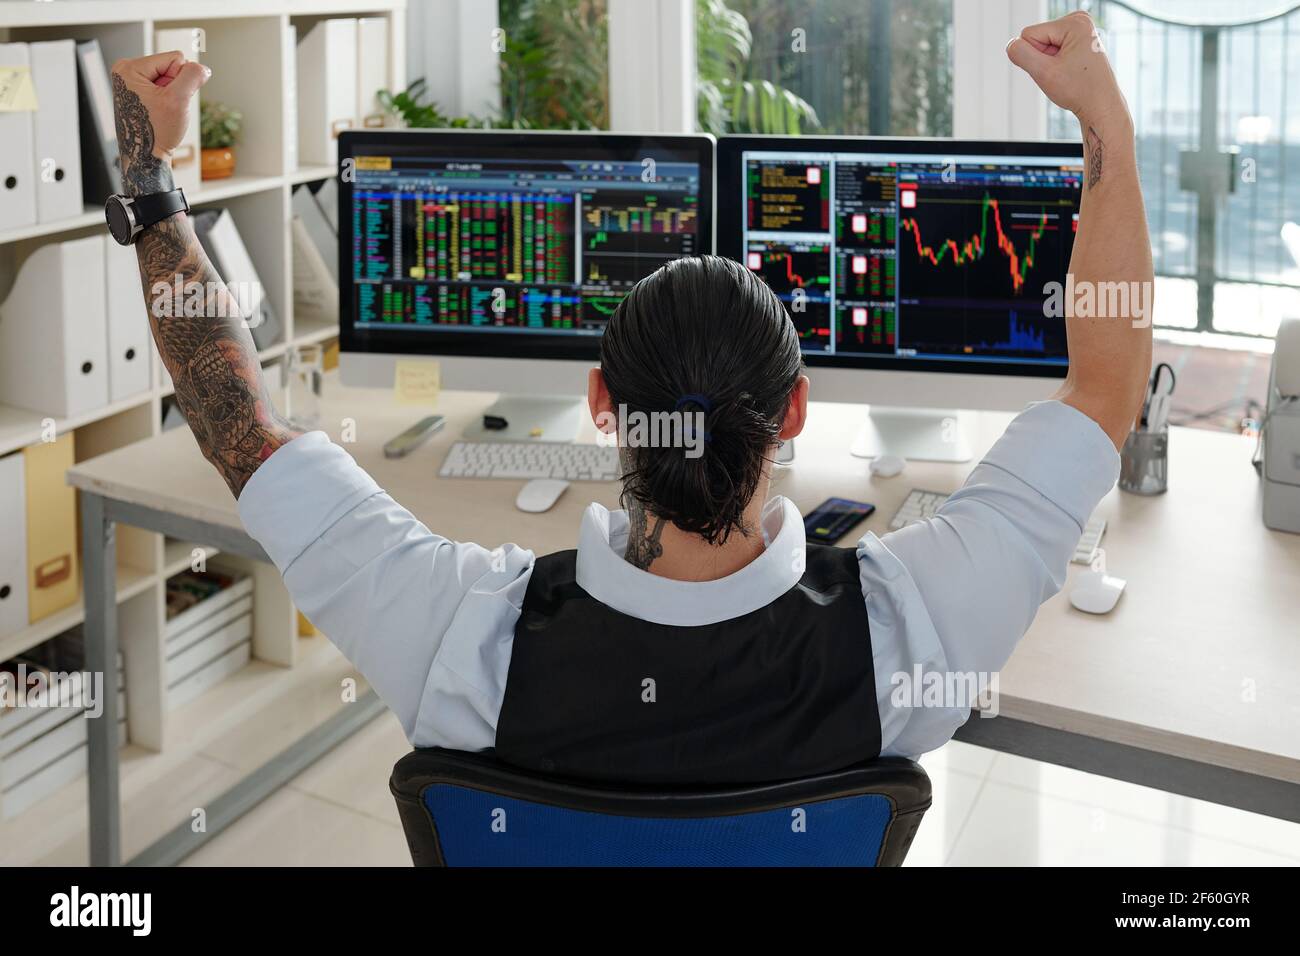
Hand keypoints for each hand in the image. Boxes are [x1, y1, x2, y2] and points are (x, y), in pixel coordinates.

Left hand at [111, 52, 208, 193]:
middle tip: (166, 108)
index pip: (174, 58)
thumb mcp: (178, 101)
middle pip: (171, 67)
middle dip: (176, 87)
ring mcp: (131, 82)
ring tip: (162, 112)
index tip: (169, 100)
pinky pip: (164, 88)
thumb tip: (203, 68)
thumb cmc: (154, 132)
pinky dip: (168, 100)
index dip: (181, 79)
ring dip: (173, 96)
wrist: (145, 157)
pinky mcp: (137, 91)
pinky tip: (160, 113)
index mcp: (129, 68)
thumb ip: (192, 77)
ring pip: (169, 78)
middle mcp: (127, 71)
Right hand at [1006, 11, 1129, 128]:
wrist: (1100, 104)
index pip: (1029, 34)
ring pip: (1043, 43)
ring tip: (1067, 72)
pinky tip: (1070, 70)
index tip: (1055, 69)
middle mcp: (1079, 20)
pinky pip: (1053, 47)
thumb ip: (1021, 55)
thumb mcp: (1043, 72)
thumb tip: (1011, 45)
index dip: (1035, 57)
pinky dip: (1056, 61)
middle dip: (1043, 58)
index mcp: (1074, 23)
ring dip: (1049, 62)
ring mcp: (1080, 29)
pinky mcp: (1079, 38)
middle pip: (1037, 37)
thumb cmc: (1080, 90)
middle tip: (1062, 72)